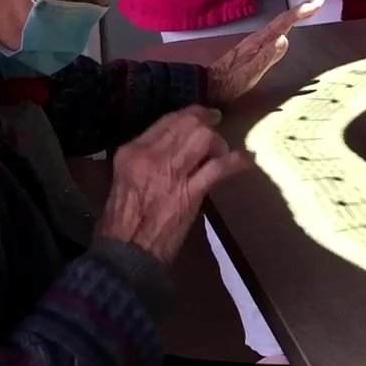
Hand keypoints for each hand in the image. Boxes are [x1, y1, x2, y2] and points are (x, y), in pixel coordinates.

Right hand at [96, 106, 250, 263]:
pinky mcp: (191, 192)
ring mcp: (173, 173)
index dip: (188, 113)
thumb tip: (166, 147)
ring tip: (222, 150)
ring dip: (218, 142)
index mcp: (131, 152)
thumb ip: (142, 159)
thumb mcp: (121, 178)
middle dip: (206, 121)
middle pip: (188, 124)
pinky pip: (219, 168)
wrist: (127, 252)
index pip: (166, 120)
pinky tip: (246, 161)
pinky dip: (236, 162)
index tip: (199, 115)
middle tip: (216, 124)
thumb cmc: (120, 220)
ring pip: (204, 139)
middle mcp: (152, 156)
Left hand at [207, 0, 322, 105]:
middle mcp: (258, 38)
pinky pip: (275, 32)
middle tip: (319, 3)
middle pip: (282, 20)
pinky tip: (288, 29)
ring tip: (309, 11)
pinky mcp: (254, 48)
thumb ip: (266, 57)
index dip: (301, 12)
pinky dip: (286, 26)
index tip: (318, 2)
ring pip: (278, 24)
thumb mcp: (249, 74)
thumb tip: (284, 39)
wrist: (208, 86)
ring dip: (294, 16)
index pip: (283, 22)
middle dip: (301, 10)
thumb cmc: (229, 83)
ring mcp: (255, 42)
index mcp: (259, 41)